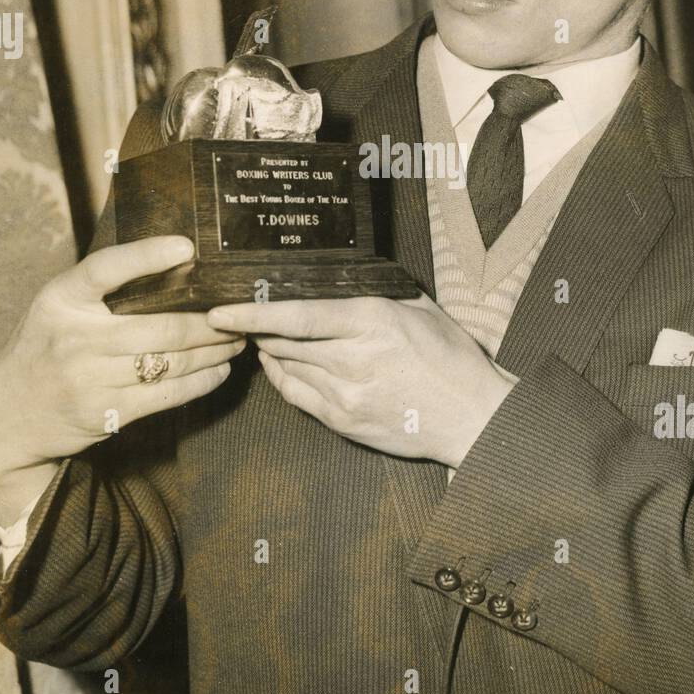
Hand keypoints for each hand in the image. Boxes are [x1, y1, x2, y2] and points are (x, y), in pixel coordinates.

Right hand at [0, 236, 245, 522]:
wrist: (9, 415)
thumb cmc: (47, 347)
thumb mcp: (58, 308)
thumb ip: (101, 290)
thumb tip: (175, 267)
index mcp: (60, 300)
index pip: (104, 268)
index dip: (146, 255)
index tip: (186, 246)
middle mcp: (75, 338)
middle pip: (160, 327)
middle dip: (210, 323)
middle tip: (238, 315)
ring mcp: (90, 379)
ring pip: (171, 362)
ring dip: (214, 351)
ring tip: (237, 341)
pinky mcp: (107, 413)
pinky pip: (167, 395)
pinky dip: (201, 381)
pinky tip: (219, 370)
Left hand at [206, 294, 514, 468]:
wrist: (472, 416)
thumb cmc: (452, 358)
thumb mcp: (420, 309)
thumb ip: (380, 291)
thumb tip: (345, 272)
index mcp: (371, 322)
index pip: (296, 316)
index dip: (252, 314)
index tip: (221, 310)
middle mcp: (352, 358)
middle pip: (282, 342)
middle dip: (257, 329)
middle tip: (237, 316)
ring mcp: (345, 394)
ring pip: (285, 368)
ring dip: (269, 351)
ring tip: (261, 336)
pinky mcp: (343, 421)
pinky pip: (296, 396)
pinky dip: (281, 377)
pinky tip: (279, 364)